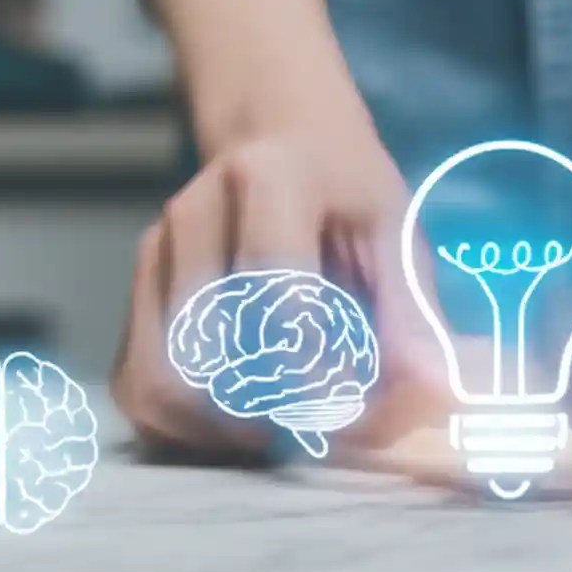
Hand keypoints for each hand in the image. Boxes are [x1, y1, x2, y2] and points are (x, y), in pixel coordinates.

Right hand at [111, 121, 451, 457]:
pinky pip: (139, 389)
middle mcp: (194, 212)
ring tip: (279, 436)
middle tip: (320, 431)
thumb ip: (413, 314)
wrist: (274, 135)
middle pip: (209, 346)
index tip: (344, 416)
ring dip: (219, 433)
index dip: (307, 364)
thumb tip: (436, 397)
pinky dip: (184, 430)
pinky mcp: (135, 295)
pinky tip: (239, 429)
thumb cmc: (346, 190)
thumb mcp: (395, 231)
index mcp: (270, 178)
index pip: (274, 282)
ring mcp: (155, 254)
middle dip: (266, 412)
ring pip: (161, 380)